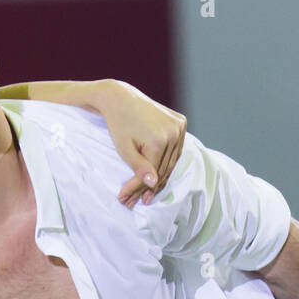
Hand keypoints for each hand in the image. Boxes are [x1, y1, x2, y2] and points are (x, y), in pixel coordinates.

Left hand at [95, 79, 186, 207]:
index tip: (127, 199)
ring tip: (147, 192)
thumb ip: (138, 167)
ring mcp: (180, 126)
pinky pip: (176, 149)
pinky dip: (167, 161)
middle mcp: (174, 132)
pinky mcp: (181, 121)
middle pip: (163, 168)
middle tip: (138, 201)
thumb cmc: (118, 124)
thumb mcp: (124, 149)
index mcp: (159, 139)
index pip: (151, 172)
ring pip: (172, 160)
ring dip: (160, 177)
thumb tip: (153, 183)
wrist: (120, 98)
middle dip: (149, 186)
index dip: (138, 188)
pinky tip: (158, 174)